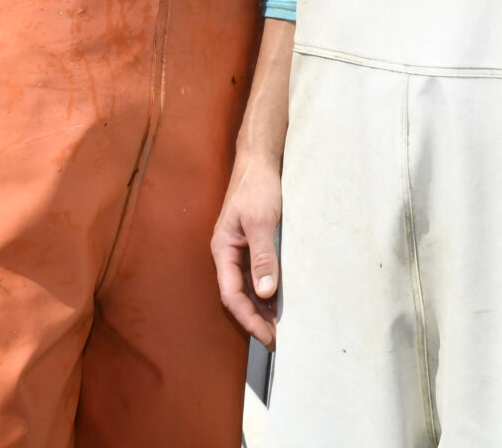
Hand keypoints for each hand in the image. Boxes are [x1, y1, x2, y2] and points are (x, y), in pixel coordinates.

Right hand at [211, 151, 283, 346]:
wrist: (259, 161)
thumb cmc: (256, 187)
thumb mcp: (261, 221)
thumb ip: (263, 256)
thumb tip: (264, 292)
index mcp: (222, 250)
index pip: (232, 295)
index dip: (248, 318)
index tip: (267, 335)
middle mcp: (227, 254)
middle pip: (238, 296)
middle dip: (255, 319)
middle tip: (276, 340)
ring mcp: (238, 250)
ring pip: (246, 288)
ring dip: (261, 308)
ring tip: (278, 327)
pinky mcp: (251, 244)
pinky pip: (255, 275)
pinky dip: (266, 291)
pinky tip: (278, 300)